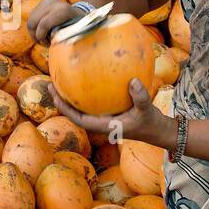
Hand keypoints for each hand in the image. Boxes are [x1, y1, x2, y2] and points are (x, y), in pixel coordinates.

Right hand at [29, 0, 82, 44]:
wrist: (80, 10)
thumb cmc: (79, 24)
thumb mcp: (75, 31)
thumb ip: (63, 37)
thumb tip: (52, 42)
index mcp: (63, 10)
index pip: (44, 24)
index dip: (41, 37)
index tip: (47, 44)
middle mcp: (52, 3)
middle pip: (33, 22)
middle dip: (35, 36)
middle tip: (43, 43)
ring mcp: (46, 2)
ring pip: (30, 20)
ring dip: (33, 33)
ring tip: (43, 39)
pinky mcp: (42, 3)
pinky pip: (32, 17)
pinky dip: (34, 27)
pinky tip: (42, 32)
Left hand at [51, 78, 176, 150]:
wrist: (157, 131)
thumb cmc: (151, 123)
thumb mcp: (147, 110)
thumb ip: (140, 97)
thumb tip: (133, 81)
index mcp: (104, 126)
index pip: (78, 119)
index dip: (65, 108)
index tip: (55, 95)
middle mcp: (100, 123)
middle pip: (74, 113)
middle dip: (61, 101)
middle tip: (50, 84)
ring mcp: (104, 118)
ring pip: (82, 108)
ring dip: (70, 97)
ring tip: (61, 80)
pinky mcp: (109, 112)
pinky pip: (94, 102)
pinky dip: (86, 93)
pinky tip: (86, 77)